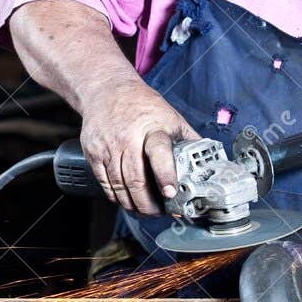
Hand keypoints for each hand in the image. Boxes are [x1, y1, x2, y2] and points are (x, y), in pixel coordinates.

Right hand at [77, 79, 196, 214]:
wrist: (106, 89)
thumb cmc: (142, 104)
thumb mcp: (170, 116)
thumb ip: (188, 140)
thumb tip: (208, 162)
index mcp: (153, 127)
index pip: (159, 152)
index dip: (165, 175)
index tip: (170, 193)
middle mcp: (128, 137)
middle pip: (136, 179)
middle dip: (148, 204)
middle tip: (158, 212)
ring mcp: (108, 146)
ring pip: (119, 186)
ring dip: (132, 204)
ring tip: (143, 210)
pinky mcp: (93, 152)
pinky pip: (104, 183)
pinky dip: (115, 196)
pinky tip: (125, 199)